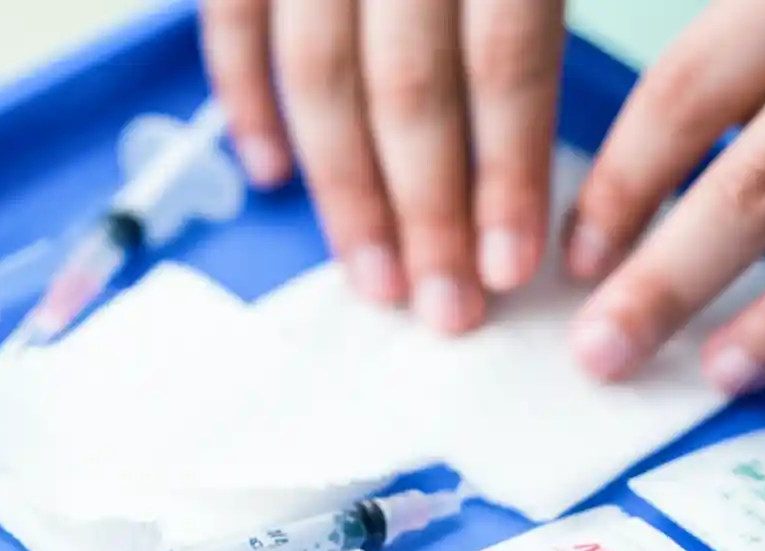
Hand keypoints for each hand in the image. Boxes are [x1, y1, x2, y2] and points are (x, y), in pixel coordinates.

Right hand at [200, 0, 565, 332]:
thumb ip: (532, 24)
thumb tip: (530, 167)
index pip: (505, 60)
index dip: (507, 171)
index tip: (509, 268)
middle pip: (408, 88)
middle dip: (427, 212)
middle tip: (444, 308)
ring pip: (317, 73)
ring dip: (343, 188)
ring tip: (375, 280)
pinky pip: (232, 20)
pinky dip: (245, 100)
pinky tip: (272, 176)